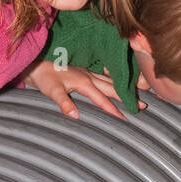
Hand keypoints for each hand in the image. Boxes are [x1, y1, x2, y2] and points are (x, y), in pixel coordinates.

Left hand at [23, 59, 140, 121]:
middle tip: (143, 106)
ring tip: (137, 95)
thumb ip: (64, 103)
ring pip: (110, 81)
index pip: (102, 99)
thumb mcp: (52, 91)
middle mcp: (89, 76)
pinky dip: (114, 81)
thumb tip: (75, 116)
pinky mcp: (85, 71)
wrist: (37, 63)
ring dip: (123, 89)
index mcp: (84, 82)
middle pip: (113, 88)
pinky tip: (118, 84)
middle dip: (127, 97)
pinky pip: (104, 77)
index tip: (125, 119)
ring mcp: (88, 72)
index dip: (114, 110)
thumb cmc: (44, 77)